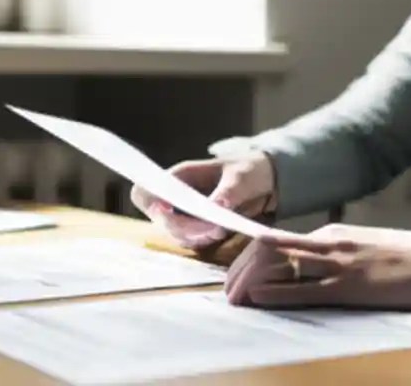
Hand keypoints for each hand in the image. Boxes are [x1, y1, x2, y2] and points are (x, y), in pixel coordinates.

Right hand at [130, 148, 275, 248]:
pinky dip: (204, 240)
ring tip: (221, 229)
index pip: (144, 191)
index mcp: (179, 176)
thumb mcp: (242, 175)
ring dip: (195, 236)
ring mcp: (186, 215)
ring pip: (176, 234)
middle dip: (182, 227)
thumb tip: (216, 206)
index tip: (168, 211)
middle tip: (212, 227)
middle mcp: (177, 197)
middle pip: (160, 220)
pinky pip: (192, 241)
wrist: (266, 182)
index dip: (149, 203)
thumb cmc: (248, 170)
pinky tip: (223, 233)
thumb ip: (229, 190)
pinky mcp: (199, 229)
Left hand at [224, 223, 410, 309]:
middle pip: (267, 248)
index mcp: (333, 234)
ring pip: (278, 263)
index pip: (276, 239)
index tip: (234, 272)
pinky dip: (275, 293)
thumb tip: (311, 271)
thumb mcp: (367, 250)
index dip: (248, 255)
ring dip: (248, 281)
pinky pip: (303, 289)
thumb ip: (338, 257)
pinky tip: (258, 298)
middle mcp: (329, 243)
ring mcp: (339, 263)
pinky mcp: (350, 286)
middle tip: (226, 291)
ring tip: (233, 298)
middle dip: (239, 269)